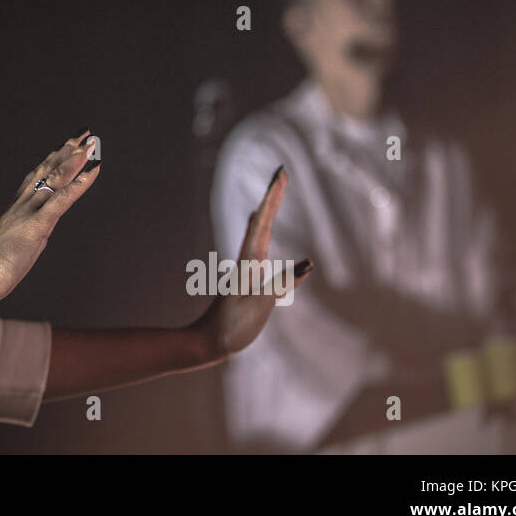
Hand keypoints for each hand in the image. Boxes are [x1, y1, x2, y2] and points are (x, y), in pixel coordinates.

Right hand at [0, 129, 101, 307]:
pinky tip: (92, 172)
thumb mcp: (7, 243)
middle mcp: (23, 204)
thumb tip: (32, 234)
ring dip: (75, 160)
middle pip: (47, 170)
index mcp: (16, 208)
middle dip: (67, 150)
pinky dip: (79, 185)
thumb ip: (19, 232)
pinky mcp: (36, 227)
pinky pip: (61, 201)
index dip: (53, 159)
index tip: (66, 145)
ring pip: (55, 179)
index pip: (37, 176)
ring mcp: (29, 213)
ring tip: (91, 144)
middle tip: (84, 133)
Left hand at [193, 166, 311, 359]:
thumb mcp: (260, 306)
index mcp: (249, 262)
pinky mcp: (249, 280)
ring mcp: (247, 269)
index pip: (262, 221)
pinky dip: (265, 234)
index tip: (281, 173)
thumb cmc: (232, 326)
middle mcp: (247, 260)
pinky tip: (264, 236)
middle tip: (282, 173)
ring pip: (258, 231)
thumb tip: (307, 265)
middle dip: (272, 196)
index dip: (272, 197)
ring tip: (275, 194)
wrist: (208, 342)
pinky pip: (259, 248)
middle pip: (261, 220)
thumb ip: (282, 284)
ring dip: (268, 211)